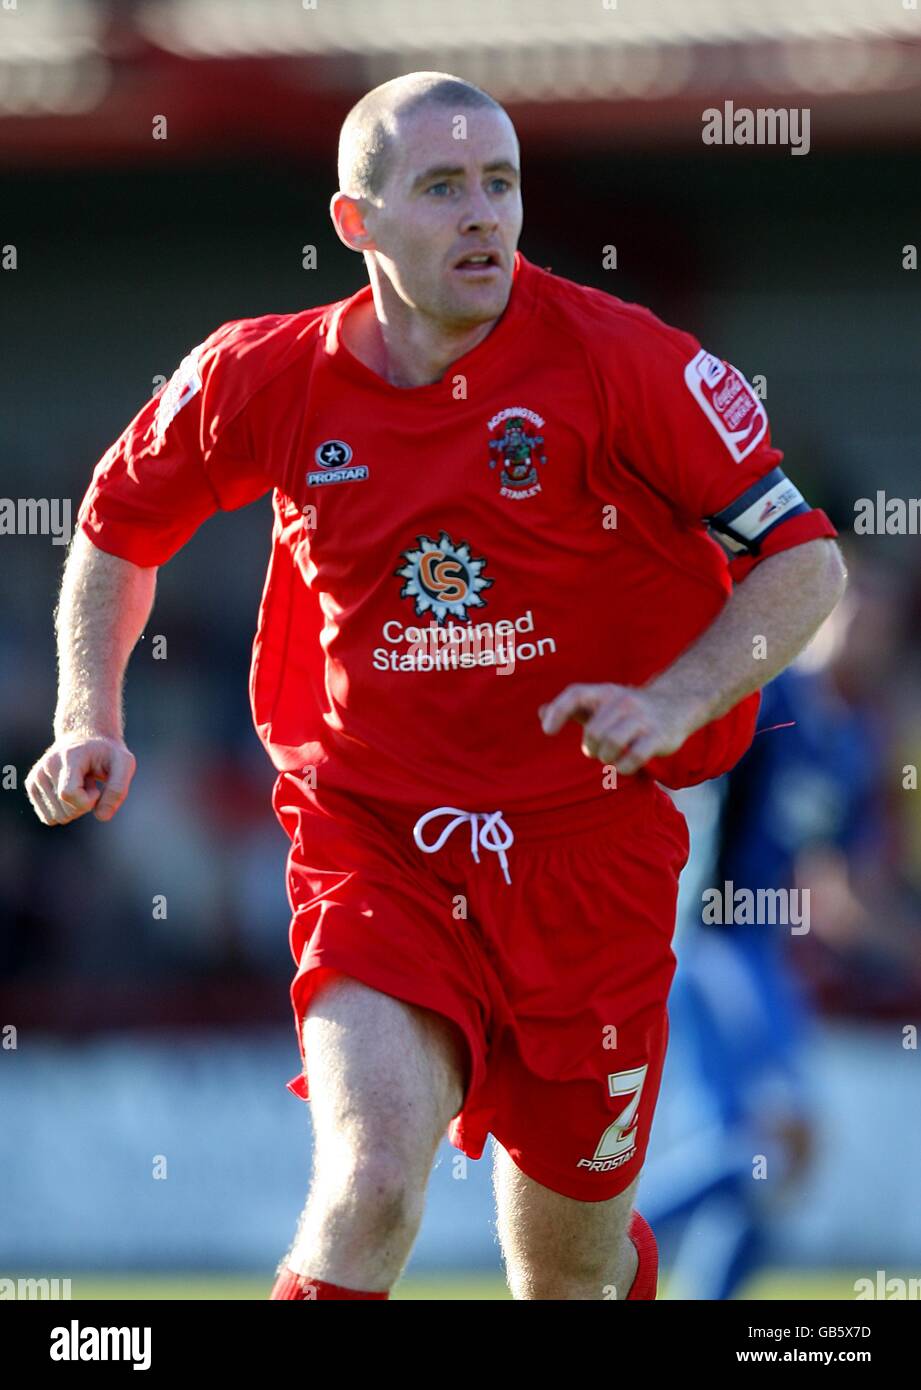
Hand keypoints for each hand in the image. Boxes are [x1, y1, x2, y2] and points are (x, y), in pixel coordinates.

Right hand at [25, 735, 136, 824]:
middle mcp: (47, 766)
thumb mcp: (124, 764)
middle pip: (65, 811)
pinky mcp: (32, 786)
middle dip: (84, 804)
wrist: (86, 738)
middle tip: (89, 781)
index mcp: (69, 757)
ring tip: (80, 783)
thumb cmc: (107, 753)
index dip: (89, 800)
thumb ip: (118, 790)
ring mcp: (36, 776)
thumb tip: (102, 817)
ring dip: (74, 807)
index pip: (68, 793)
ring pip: (57, 817)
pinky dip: (63, 810)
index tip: (97, 787)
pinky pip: (49, 818)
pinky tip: (70, 789)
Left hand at [539, 682, 695, 774]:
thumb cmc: (629, 709)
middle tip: (598, 750)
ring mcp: (642, 718)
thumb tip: (540, 712)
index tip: (548, 731)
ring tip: (612, 756)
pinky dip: (624, 767)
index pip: (575, 694)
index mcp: (605, 692)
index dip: (558, 711)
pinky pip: (632, 758)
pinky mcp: (658, 736)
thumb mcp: (602, 703)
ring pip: (611, 745)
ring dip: (607, 758)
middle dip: (592, 748)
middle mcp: (623, 701)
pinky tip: (626, 764)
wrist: (676, 703)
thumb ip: (573, 709)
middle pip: (593, 732)